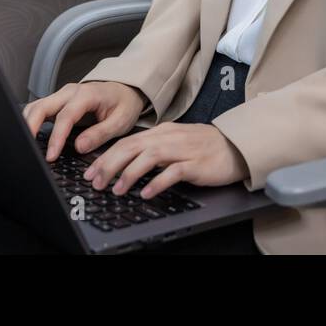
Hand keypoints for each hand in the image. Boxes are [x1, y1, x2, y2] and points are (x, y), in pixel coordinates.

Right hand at [22, 81, 145, 161]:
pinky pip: (40, 109)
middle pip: (42, 106)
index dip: (56, 138)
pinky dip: (32, 121)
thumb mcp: (120, 121)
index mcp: (87, 95)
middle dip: (30, 127)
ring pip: (36, 106)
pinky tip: (31, 136)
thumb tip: (80, 147)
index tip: (51, 155)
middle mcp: (71, 91)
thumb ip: (100, 134)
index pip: (65, 117)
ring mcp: (62, 95)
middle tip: (27, 149)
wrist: (126, 90)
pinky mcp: (59, 101)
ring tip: (26, 145)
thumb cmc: (124, 104)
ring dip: (27, 123)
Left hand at [82, 121, 249, 199]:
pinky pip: (172, 172)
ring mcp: (182, 150)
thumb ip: (153, 150)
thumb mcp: (174, 144)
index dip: (106, 156)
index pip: (127, 142)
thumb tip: (127, 163)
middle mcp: (168, 138)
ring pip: (149, 157)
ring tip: (117, 189)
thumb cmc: (204, 147)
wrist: (235, 146)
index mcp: (161, 132)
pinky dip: (157, 183)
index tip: (91, 171)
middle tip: (96, 182)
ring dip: (129, 174)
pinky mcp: (195, 164)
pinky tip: (146, 193)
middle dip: (110, 165)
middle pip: (132, 147)